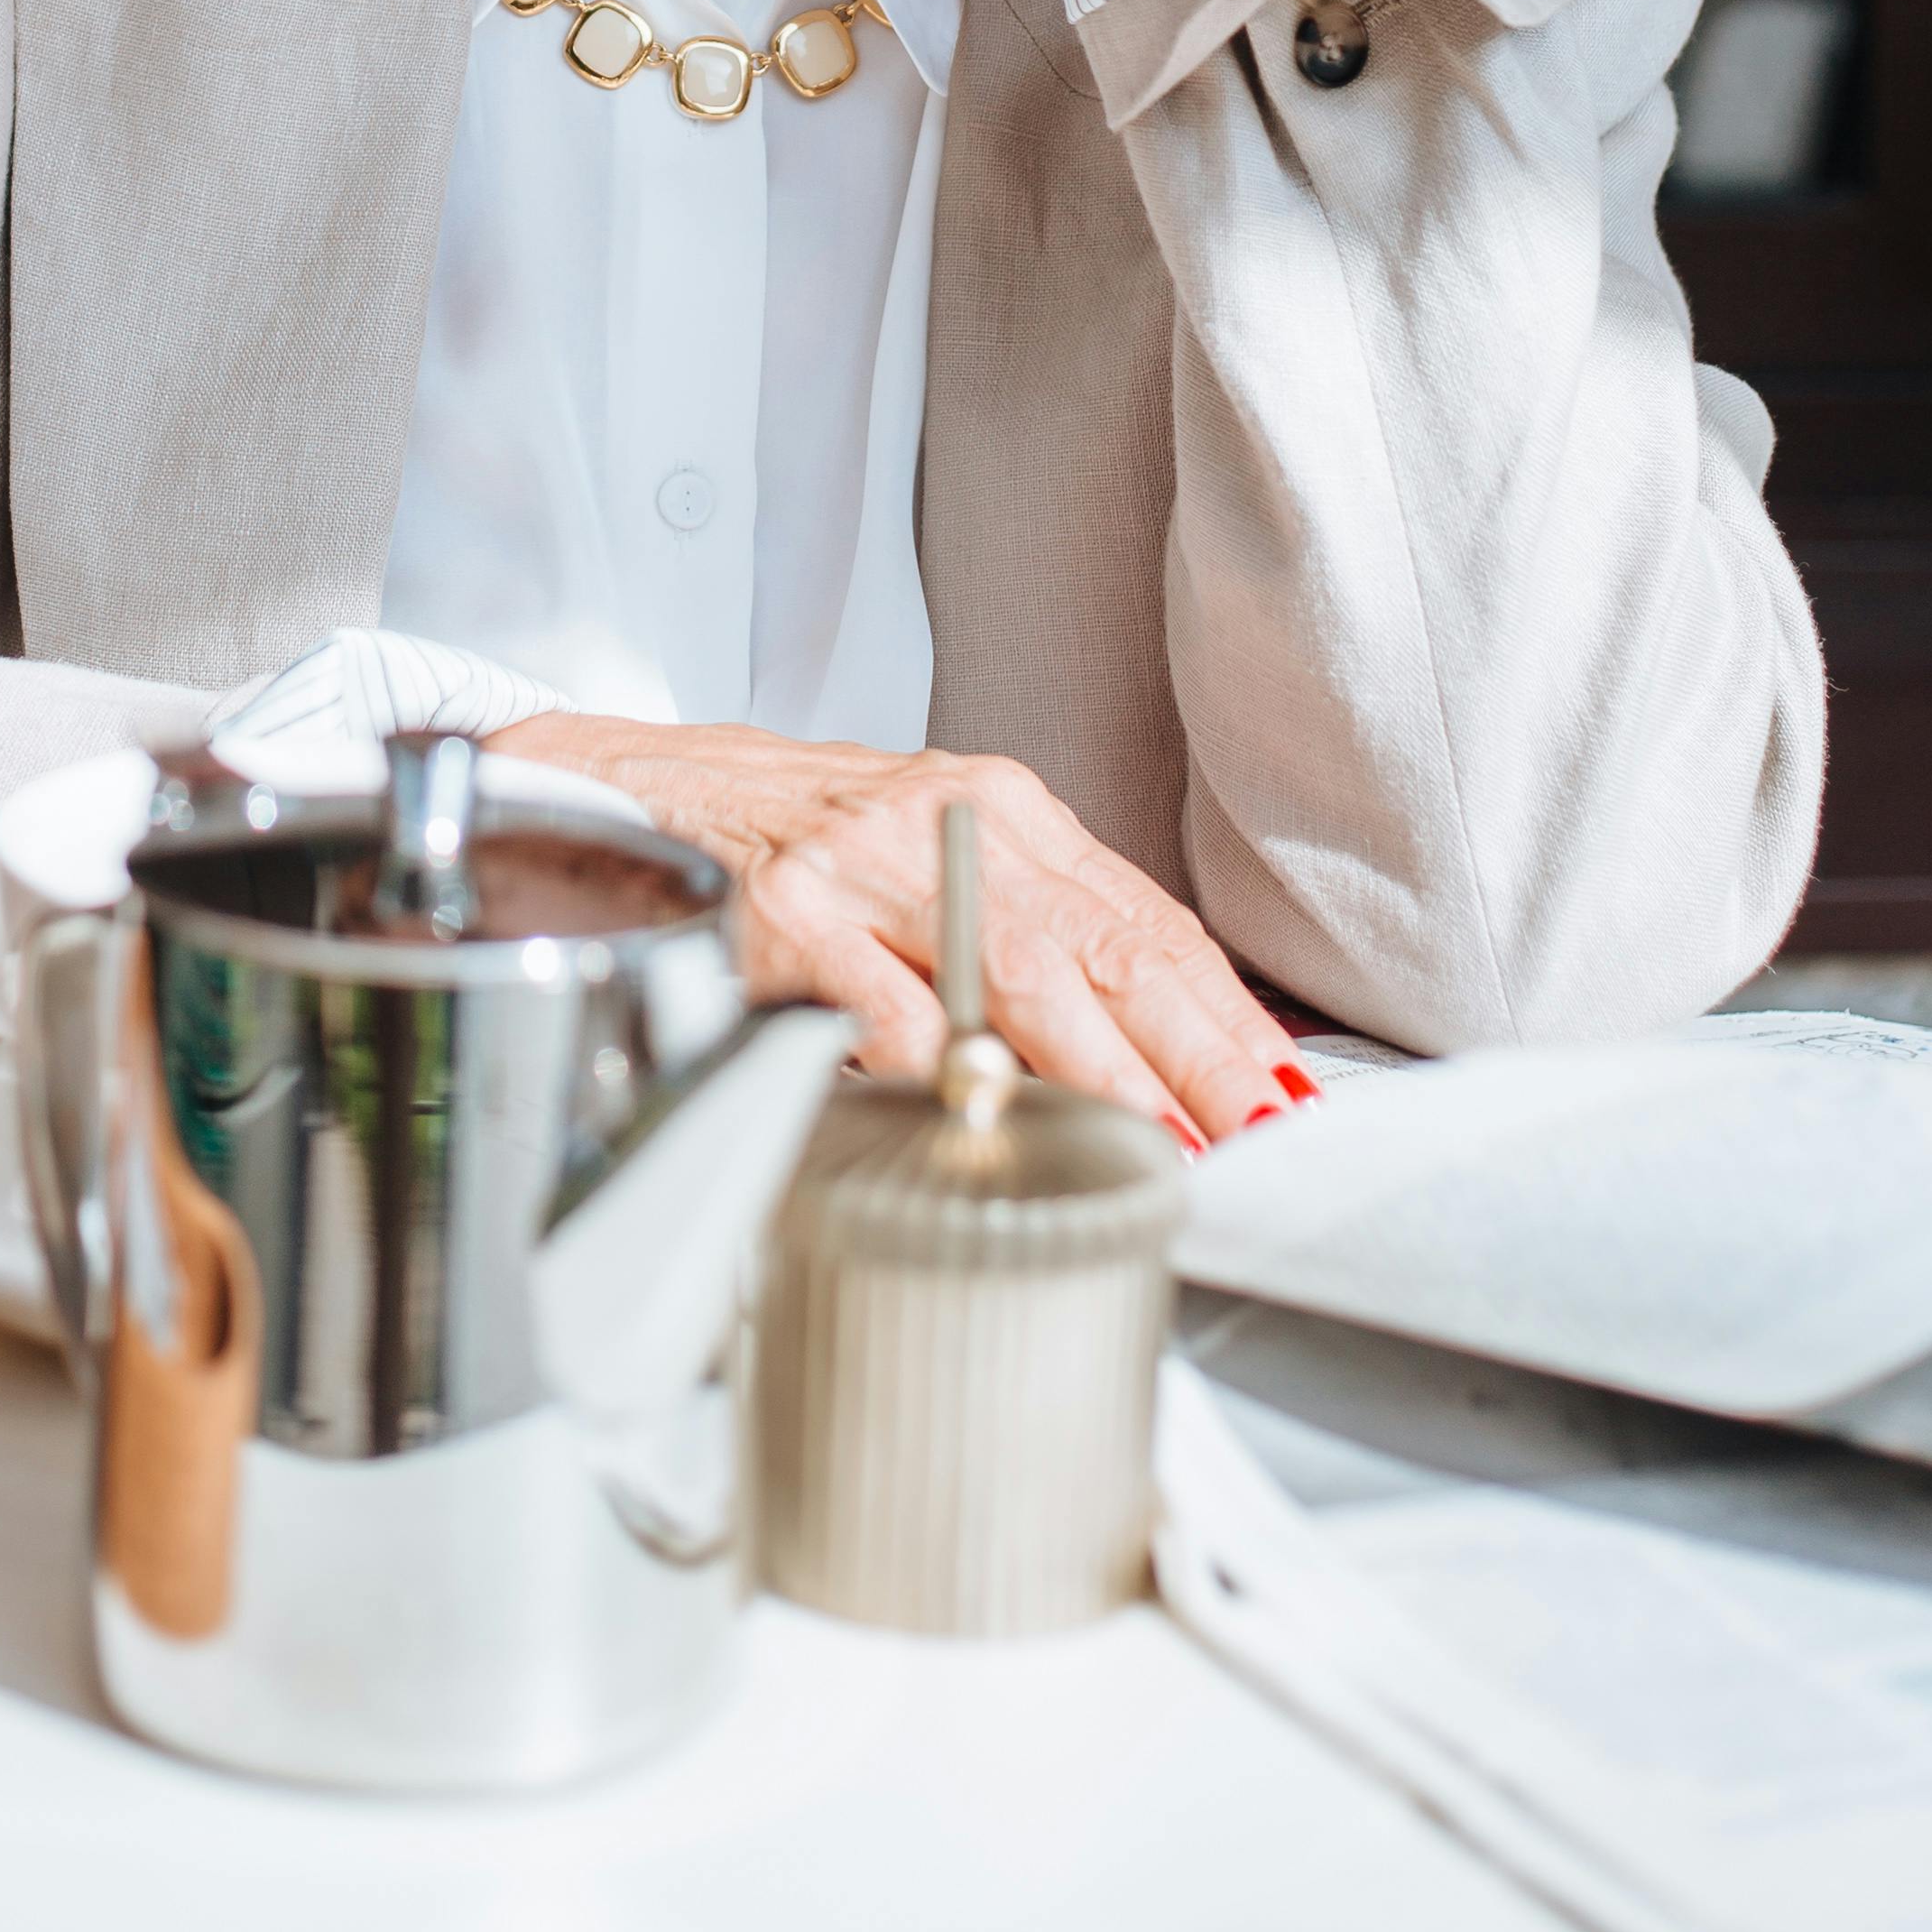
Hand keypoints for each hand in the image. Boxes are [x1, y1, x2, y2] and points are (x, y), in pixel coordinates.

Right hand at [513, 716, 1316, 1148]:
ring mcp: (863, 863)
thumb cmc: (802, 837)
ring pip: (1011, 976)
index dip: (1225, 1011)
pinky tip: (993, 1115)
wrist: (642, 788)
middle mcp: (945, 820)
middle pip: (1103, 950)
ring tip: (1166, 1143)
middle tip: (1263, 1136)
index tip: (1289, 1091)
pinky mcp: (784, 911)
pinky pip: (881, 1006)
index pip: (1147, 919)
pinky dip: (943, 1067)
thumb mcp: (937, 853)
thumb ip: (1040, 932)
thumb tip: (1171, 1049)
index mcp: (1002, 805)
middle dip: (1199, 1055)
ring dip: (1100, 1074)